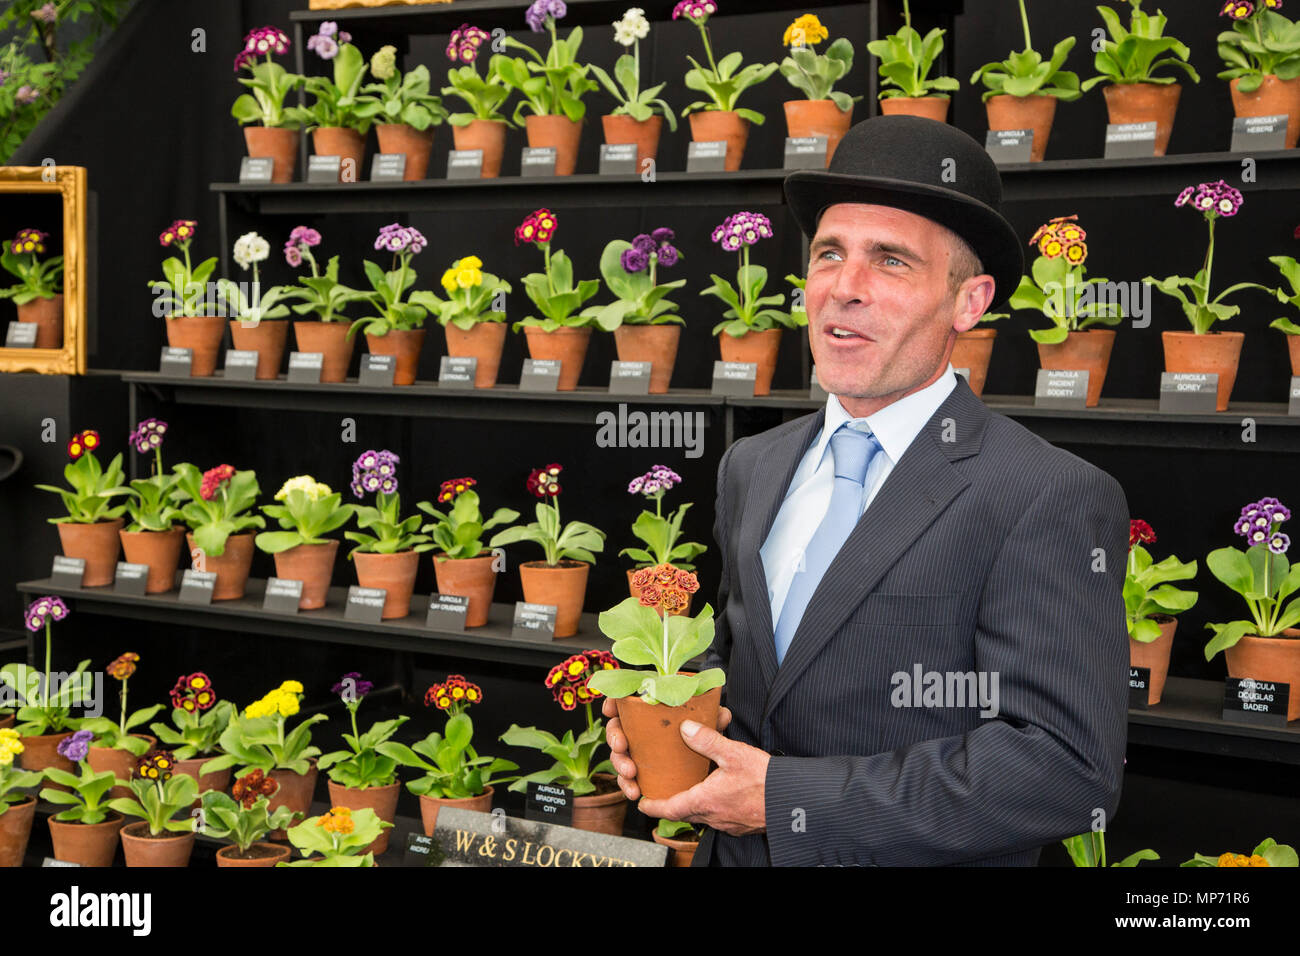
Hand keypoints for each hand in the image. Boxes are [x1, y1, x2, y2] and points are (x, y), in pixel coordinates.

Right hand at [602, 696, 730, 801]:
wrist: (711, 768)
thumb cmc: (704, 737)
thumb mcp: (711, 727)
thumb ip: (715, 719)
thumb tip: (721, 715)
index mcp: (652, 711)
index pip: (627, 700)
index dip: (614, 702)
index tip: (610, 709)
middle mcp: (641, 729)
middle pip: (617, 727)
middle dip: (614, 737)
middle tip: (622, 746)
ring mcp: (639, 751)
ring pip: (619, 754)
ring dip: (619, 763)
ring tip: (630, 772)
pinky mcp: (642, 772)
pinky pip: (627, 778)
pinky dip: (627, 785)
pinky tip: (634, 791)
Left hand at [637, 720, 768, 836]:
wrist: (792, 800)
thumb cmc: (764, 780)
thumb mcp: (734, 753)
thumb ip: (708, 740)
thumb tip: (686, 728)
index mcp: (705, 800)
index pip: (670, 808)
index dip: (653, 806)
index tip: (642, 802)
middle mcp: (713, 816)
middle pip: (684, 814)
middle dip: (672, 805)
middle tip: (664, 793)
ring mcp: (728, 823)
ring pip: (702, 816)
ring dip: (693, 806)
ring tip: (690, 790)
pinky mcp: (741, 824)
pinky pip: (719, 818)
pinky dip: (712, 808)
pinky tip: (719, 795)